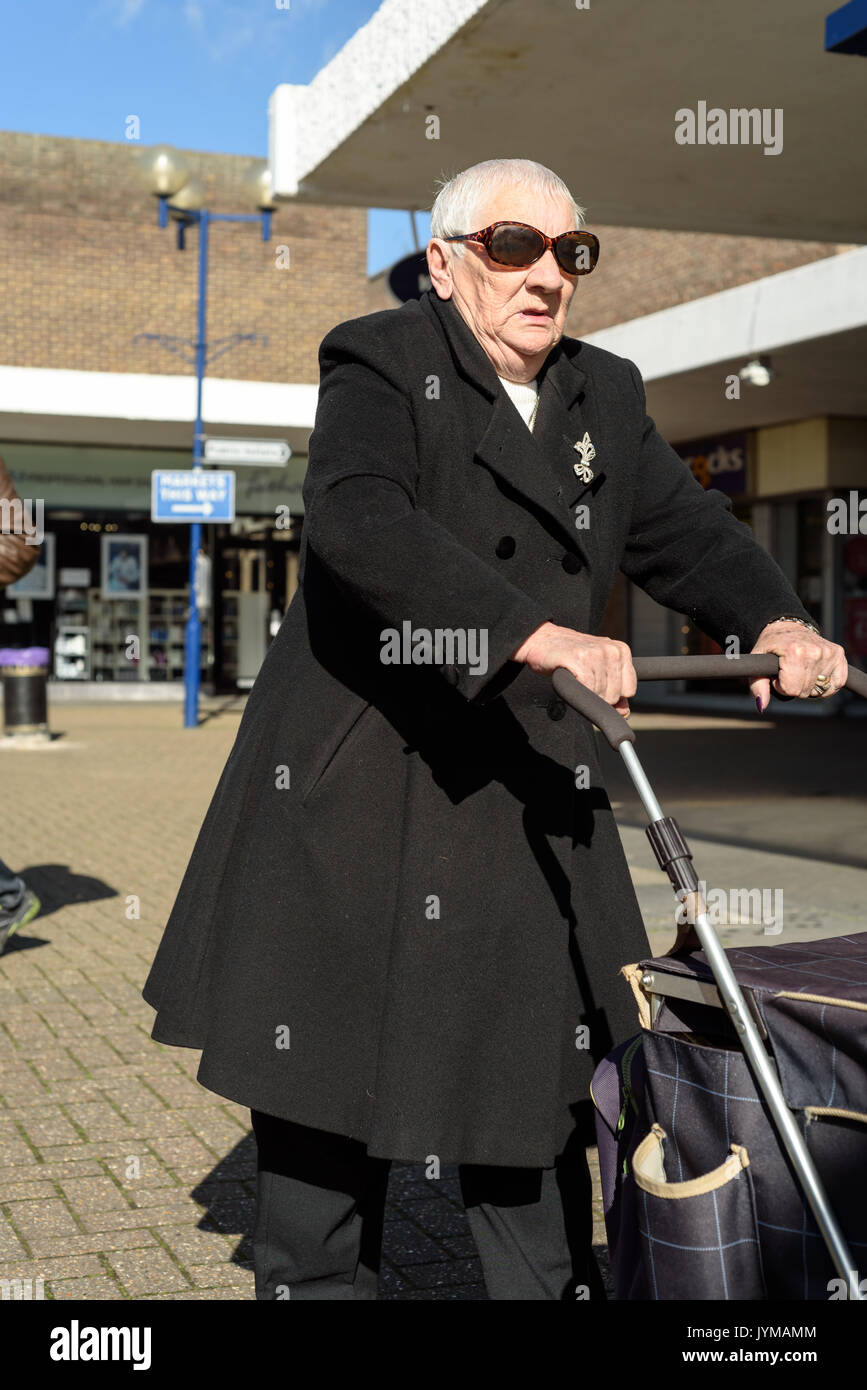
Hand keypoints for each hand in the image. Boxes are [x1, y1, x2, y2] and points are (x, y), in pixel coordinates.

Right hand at [511, 622, 636, 715]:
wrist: (543, 640)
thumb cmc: (571, 656)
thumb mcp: (597, 670)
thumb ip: (614, 691)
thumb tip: (624, 713)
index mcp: (621, 651)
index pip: (629, 690)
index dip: (613, 696)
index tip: (597, 687)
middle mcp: (612, 650)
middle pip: (615, 695)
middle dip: (598, 697)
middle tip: (583, 682)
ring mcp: (597, 653)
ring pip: (601, 695)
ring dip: (585, 693)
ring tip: (576, 677)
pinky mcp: (580, 659)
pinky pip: (587, 689)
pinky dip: (577, 691)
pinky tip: (570, 677)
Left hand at [749, 620, 846, 708]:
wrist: (788, 626)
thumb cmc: (772, 646)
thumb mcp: (758, 662)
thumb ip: (758, 685)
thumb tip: (762, 705)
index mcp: (794, 652)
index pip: (791, 689)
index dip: (781, 686)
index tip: (778, 674)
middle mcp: (814, 652)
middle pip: (804, 691)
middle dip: (794, 686)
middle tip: (789, 671)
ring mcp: (828, 653)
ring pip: (820, 690)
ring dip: (809, 686)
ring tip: (801, 670)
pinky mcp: (838, 654)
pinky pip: (837, 683)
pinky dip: (827, 685)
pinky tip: (816, 675)